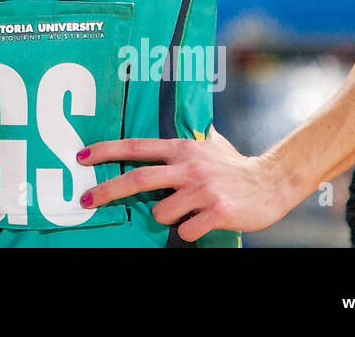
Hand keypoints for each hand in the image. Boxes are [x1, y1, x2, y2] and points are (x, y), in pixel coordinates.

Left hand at [76, 128, 301, 240]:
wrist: (272, 182)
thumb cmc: (236, 166)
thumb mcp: (209, 144)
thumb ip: (186, 140)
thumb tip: (173, 124)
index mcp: (182, 148)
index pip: (136, 147)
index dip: (106, 151)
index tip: (82, 157)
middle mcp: (188, 166)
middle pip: (137, 178)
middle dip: (107, 190)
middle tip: (85, 200)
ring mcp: (201, 189)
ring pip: (160, 212)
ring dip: (163, 217)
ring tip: (184, 211)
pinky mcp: (215, 211)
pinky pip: (185, 229)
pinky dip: (187, 230)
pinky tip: (203, 221)